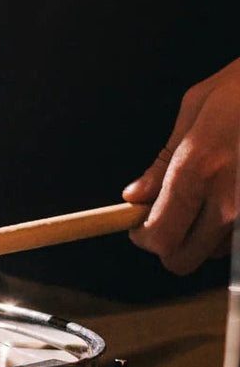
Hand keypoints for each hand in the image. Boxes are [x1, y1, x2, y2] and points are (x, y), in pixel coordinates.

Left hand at [123, 58, 239, 275]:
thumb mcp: (197, 106)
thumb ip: (163, 158)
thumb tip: (136, 195)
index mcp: (198, 169)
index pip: (158, 236)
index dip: (144, 237)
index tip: (140, 226)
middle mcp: (230, 199)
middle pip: (184, 260)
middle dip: (170, 245)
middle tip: (171, 219)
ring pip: (216, 252)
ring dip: (205, 236)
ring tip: (211, 199)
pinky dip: (234, 229)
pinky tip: (234, 198)